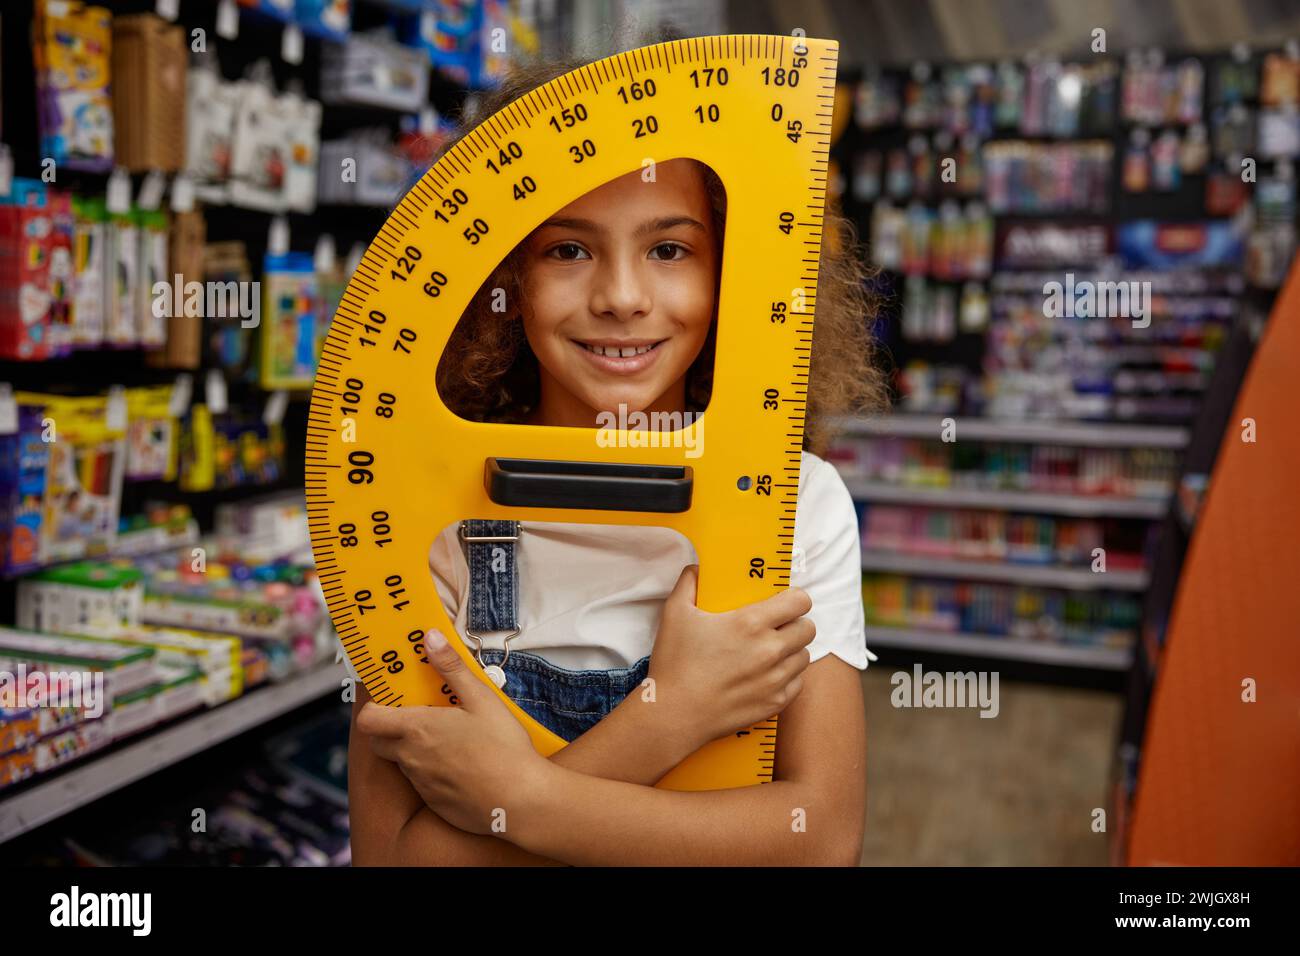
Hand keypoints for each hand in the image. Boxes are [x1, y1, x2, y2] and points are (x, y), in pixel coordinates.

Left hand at [355, 629, 546, 835]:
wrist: (520, 801)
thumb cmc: (503, 747)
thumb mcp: (481, 698)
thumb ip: (451, 667)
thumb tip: (428, 637)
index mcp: (416, 729)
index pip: (368, 720)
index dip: (372, 709)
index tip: (390, 699)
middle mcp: (411, 758)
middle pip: (378, 742)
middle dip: (389, 728)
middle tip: (418, 715)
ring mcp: (421, 783)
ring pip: (402, 762)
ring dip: (413, 749)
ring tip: (446, 738)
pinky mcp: (435, 803)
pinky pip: (422, 783)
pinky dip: (432, 771)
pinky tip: (461, 765)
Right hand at [647, 565, 814, 747]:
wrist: (674, 714)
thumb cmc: (674, 663)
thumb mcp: (674, 613)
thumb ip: (689, 582)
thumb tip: (698, 569)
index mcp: (750, 623)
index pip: (800, 602)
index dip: (795, 598)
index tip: (783, 602)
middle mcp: (770, 650)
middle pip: (808, 628)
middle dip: (795, 623)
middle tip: (777, 627)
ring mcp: (775, 679)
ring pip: (804, 656)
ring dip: (792, 651)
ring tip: (771, 652)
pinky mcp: (774, 703)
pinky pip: (797, 683)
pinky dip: (787, 677)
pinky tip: (768, 675)